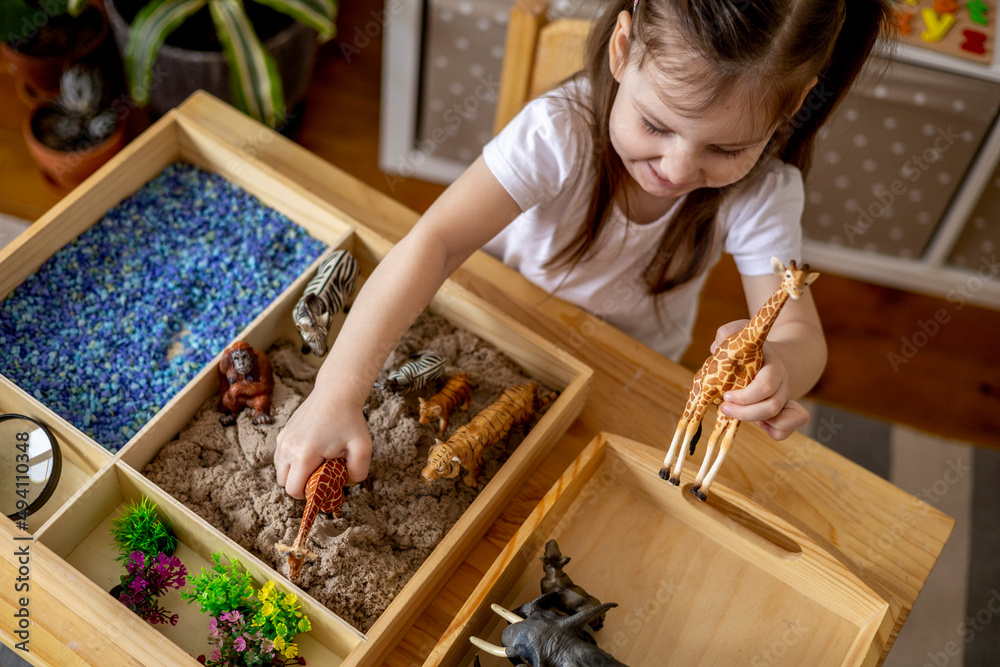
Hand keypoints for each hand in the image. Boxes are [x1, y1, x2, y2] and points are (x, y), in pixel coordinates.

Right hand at [274, 391, 371, 498]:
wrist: (336, 392)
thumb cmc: (350, 420)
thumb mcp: (363, 448)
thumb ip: (358, 473)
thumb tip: (346, 484)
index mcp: (304, 455)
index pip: (293, 490)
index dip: (308, 495)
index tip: (324, 485)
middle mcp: (287, 448)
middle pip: (283, 483)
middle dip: (300, 484)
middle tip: (321, 473)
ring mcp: (282, 439)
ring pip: (280, 470)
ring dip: (295, 473)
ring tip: (316, 461)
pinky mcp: (282, 433)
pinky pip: (280, 457)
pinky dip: (291, 461)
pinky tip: (311, 451)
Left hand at [711, 320, 809, 440]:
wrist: (774, 357)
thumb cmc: (752, 347)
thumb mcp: (742, 331)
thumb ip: (728, 332)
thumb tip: (716, 345)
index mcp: (774, 367)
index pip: (766, 385)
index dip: (746, 396)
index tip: (726, 395)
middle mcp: (783, 386)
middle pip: (772, 406)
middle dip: (745, 412)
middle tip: (723, 408)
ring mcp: (785, 401)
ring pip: (780, 422)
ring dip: (755, 423)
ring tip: (733, 416)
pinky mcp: (783, 414)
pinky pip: (783, 432)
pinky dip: (771, 433)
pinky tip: (756, 423)